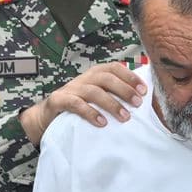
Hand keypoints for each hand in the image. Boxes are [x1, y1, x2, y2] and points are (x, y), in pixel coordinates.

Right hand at [19, 63, 146, 145]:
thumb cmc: (79, 107)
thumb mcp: (97, 98)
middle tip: (138, 104)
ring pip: (93, 91)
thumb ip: (115, 96)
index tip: (144, 90)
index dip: (129, 76)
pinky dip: (90, 113)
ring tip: (125, 117)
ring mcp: (70, 89)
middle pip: (106, 78)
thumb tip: (144, 102)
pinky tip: (102, 123)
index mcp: (94, 74)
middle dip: (124, 90)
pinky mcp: (58, 101)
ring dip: (111, 104)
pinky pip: (75, 104)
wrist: (46, 117)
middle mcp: (83, 78)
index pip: (114, 68)